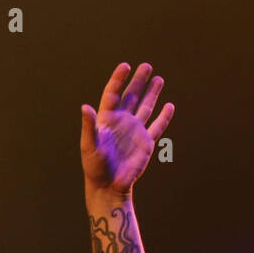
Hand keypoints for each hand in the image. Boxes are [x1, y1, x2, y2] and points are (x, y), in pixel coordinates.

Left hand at [80, 63, 173, 196]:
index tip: (125, 66)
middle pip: (131, 96)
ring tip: (158, 78)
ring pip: (145, 107)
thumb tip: (84, 106)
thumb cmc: (95, 167)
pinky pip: (157, 126)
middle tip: (146, 66)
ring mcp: (134, 131)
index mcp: (106, 120)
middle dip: (138, 81)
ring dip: (151, 93)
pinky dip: (164, 117)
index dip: (118, 79)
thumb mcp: (89, 145)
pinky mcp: (146, 142)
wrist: (108, 186)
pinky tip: (169, 106)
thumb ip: (89, 126)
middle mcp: (121, 122)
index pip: (112, 94)